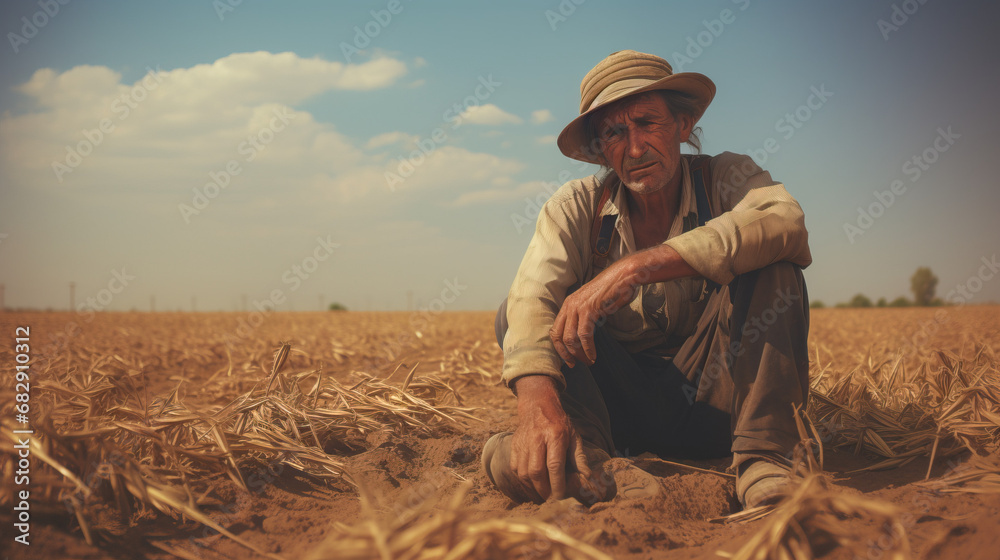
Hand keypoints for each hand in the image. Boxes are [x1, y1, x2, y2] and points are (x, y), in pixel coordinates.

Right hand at [510, 376, 591, 501]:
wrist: (537, 405)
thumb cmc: (559, 423)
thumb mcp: (574, 436)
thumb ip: (579, 457)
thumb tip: (586, 477)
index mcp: (555, 436)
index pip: (554, 465)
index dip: (557, 484)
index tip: (561, 496)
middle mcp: (536, 439)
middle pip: (536, 471)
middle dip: (543, 490)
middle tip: (551, 499)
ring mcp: (523, 442)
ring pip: (523, 472)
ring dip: (532, 488)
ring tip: (541, 494)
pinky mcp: (514, 445)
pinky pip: (515, 467)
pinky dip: (522, 480)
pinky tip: (531, 484)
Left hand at [549, 258, 637, 367]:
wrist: (623, 276)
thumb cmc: (612, 291)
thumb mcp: (592, 304)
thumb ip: (585, 316)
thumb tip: (584, 335)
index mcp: (568, 304)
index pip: (555, 330)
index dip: (559, 347)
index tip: (568, 358)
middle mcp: (569, 306)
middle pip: (558, 336)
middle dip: (566, 354)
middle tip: (575, 364)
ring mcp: (578, 308)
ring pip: (570, 339)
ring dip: (578, 354)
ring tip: (588, 361)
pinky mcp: (589, 310)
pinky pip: (584, 336)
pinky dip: (588, 349)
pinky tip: (593, 355)